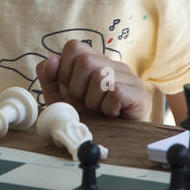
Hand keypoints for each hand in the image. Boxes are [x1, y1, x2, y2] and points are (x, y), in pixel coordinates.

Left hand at [36, 41, 152, 120]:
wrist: (113, 142)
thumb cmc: (88, 118)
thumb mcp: (61, 99)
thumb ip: (50, 79)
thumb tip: (52, 60)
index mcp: (94, 61)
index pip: (74, 47)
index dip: (65, 70)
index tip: (70, 90)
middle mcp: (113, 64)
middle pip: (85, 61)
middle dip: (78, 89)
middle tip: (86, 103)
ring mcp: (129, 77)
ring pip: (100, 77)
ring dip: (93, 101)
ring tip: (99, 110)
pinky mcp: (139, 93)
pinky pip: (115, 93)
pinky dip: (107, 108)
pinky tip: (111, 114)